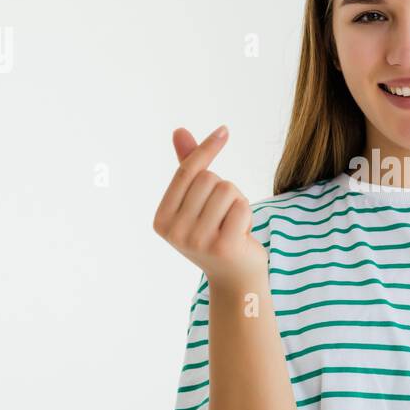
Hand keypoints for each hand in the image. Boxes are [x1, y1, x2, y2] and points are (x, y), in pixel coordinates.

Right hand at [152, 125, 268, 289]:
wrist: (235, 278)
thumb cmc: (215, 233)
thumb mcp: (197, 202)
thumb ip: (188, 168)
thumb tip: (179, 131)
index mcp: (162, 219)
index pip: (186, 172)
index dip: (206, 149)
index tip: (224, 130)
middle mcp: (175, 232)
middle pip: (209, 179)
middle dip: (224, 188)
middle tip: (223, 214)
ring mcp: (197, 241)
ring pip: (227, 190)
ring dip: (237, 201)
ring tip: (232, 223)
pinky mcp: (223, 246)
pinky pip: (242, 206)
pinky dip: (247, 213)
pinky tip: (242, 232)